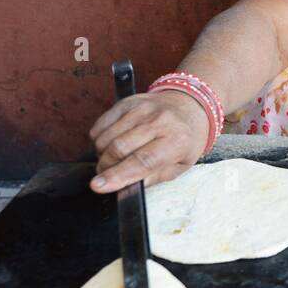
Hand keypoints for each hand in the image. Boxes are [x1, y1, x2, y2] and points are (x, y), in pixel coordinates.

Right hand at [88, 90, 210, 192]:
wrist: (188, 107)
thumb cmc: (184, 140)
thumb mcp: (180, 166)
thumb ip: (153, 177)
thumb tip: (125, 186)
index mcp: (177, 140)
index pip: (143, 161)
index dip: (118, 175)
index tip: (99, 186)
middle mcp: (160, 121)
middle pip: (119, 148)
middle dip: (106, 167)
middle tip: (107, 175)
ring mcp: (142, 109)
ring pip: (107, 137)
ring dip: (102, 154)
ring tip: (112, 159)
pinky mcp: (127, 102)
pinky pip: (101, 123)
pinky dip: (99, 138)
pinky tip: (110, 143)